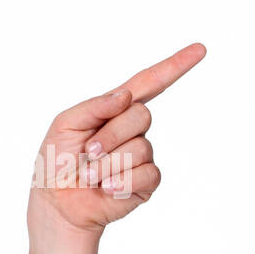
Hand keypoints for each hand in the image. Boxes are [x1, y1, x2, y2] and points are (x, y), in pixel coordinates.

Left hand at [28, 42, 205, 240]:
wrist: (55, 203)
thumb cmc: (56, 163)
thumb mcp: (64, 126)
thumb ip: (93, 106)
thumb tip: (126, 96)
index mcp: (113, 111)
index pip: (148, 84)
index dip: (173, 67)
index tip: (199, 50)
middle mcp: (131, 130)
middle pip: (140, 116)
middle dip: (109, 136)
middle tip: (87, 153)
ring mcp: (141, 155)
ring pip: (140, 147)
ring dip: (106, 164)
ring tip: (89, 176)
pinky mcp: (147, 181)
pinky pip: (147, 173)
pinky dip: (120, 181)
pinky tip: (106, 187)